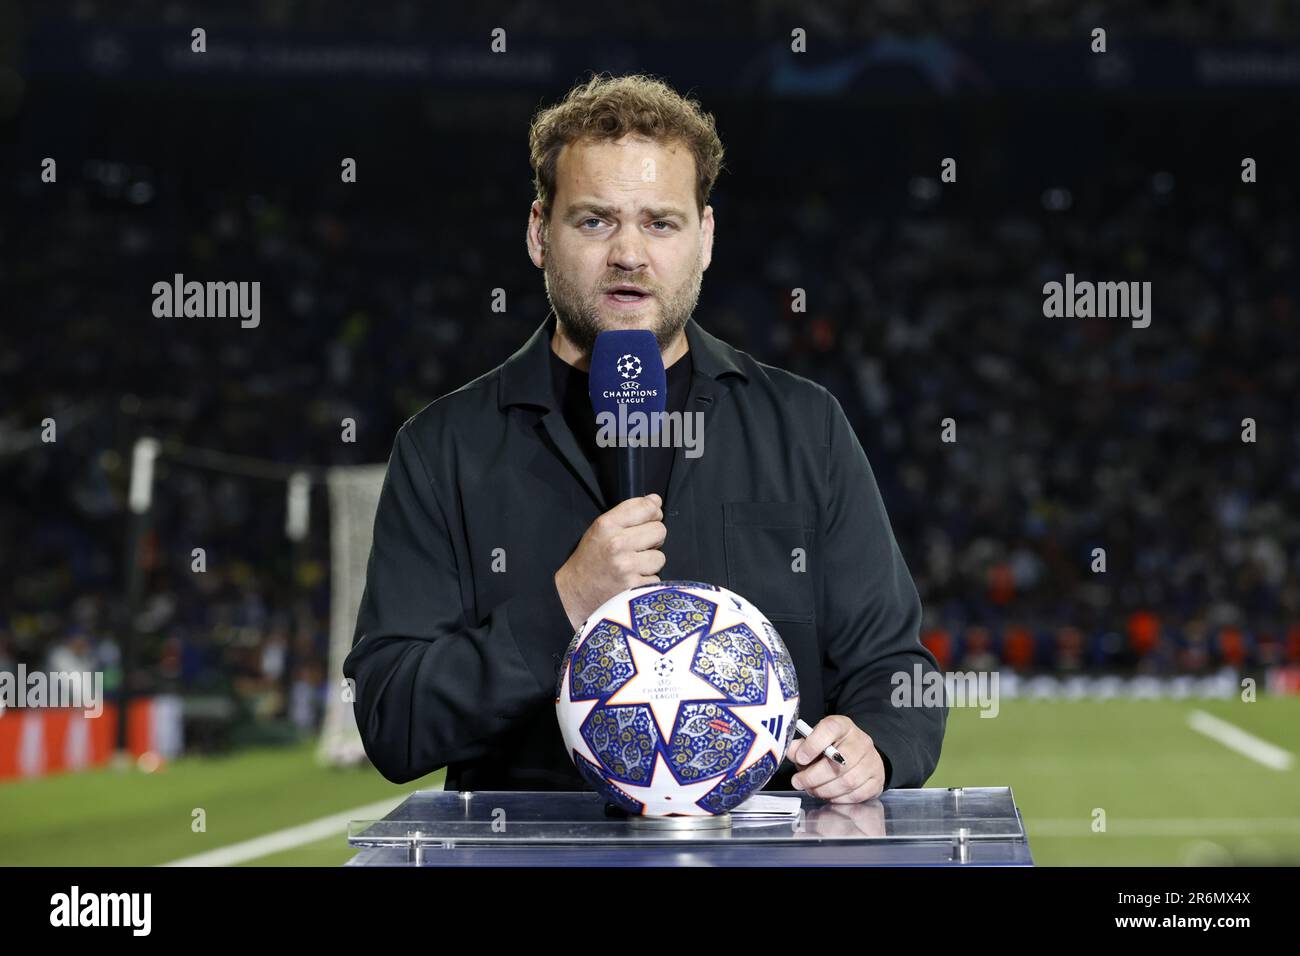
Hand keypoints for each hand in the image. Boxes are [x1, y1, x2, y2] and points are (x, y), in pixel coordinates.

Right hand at [555, 494, 666, 630]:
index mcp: (607, 525)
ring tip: (632, 566)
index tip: (648, 520)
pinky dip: (647, 581)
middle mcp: (617, 544)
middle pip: (659, 530)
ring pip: (660, 557)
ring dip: (650, 563)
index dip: (653, 513)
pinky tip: (631, 581)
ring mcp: (626, 567)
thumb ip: (628, 513)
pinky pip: (656, 578)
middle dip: (652, 539)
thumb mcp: (600, 529)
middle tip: (637, 548)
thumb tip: (656, 500)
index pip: (647, 507)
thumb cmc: (589, 560)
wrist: (574, 593)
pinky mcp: (634, 587)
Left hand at [786, 715, 884, 803]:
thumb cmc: (832, 748)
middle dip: (814, 776)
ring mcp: (872, 761)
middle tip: (798, 782)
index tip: (799, 758)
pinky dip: (839, 798)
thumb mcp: (814, 741)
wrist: (859, 755)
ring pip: (848, 781)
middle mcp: (861, 741)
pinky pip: (857, 795)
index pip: (830, 729)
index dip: (813, 744)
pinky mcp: (877, 780)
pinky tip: (829, 795)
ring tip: (812, 789)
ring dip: (824, 790)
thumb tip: (791, 752)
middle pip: (839, 761)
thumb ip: (801, 746)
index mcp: (843, 726)